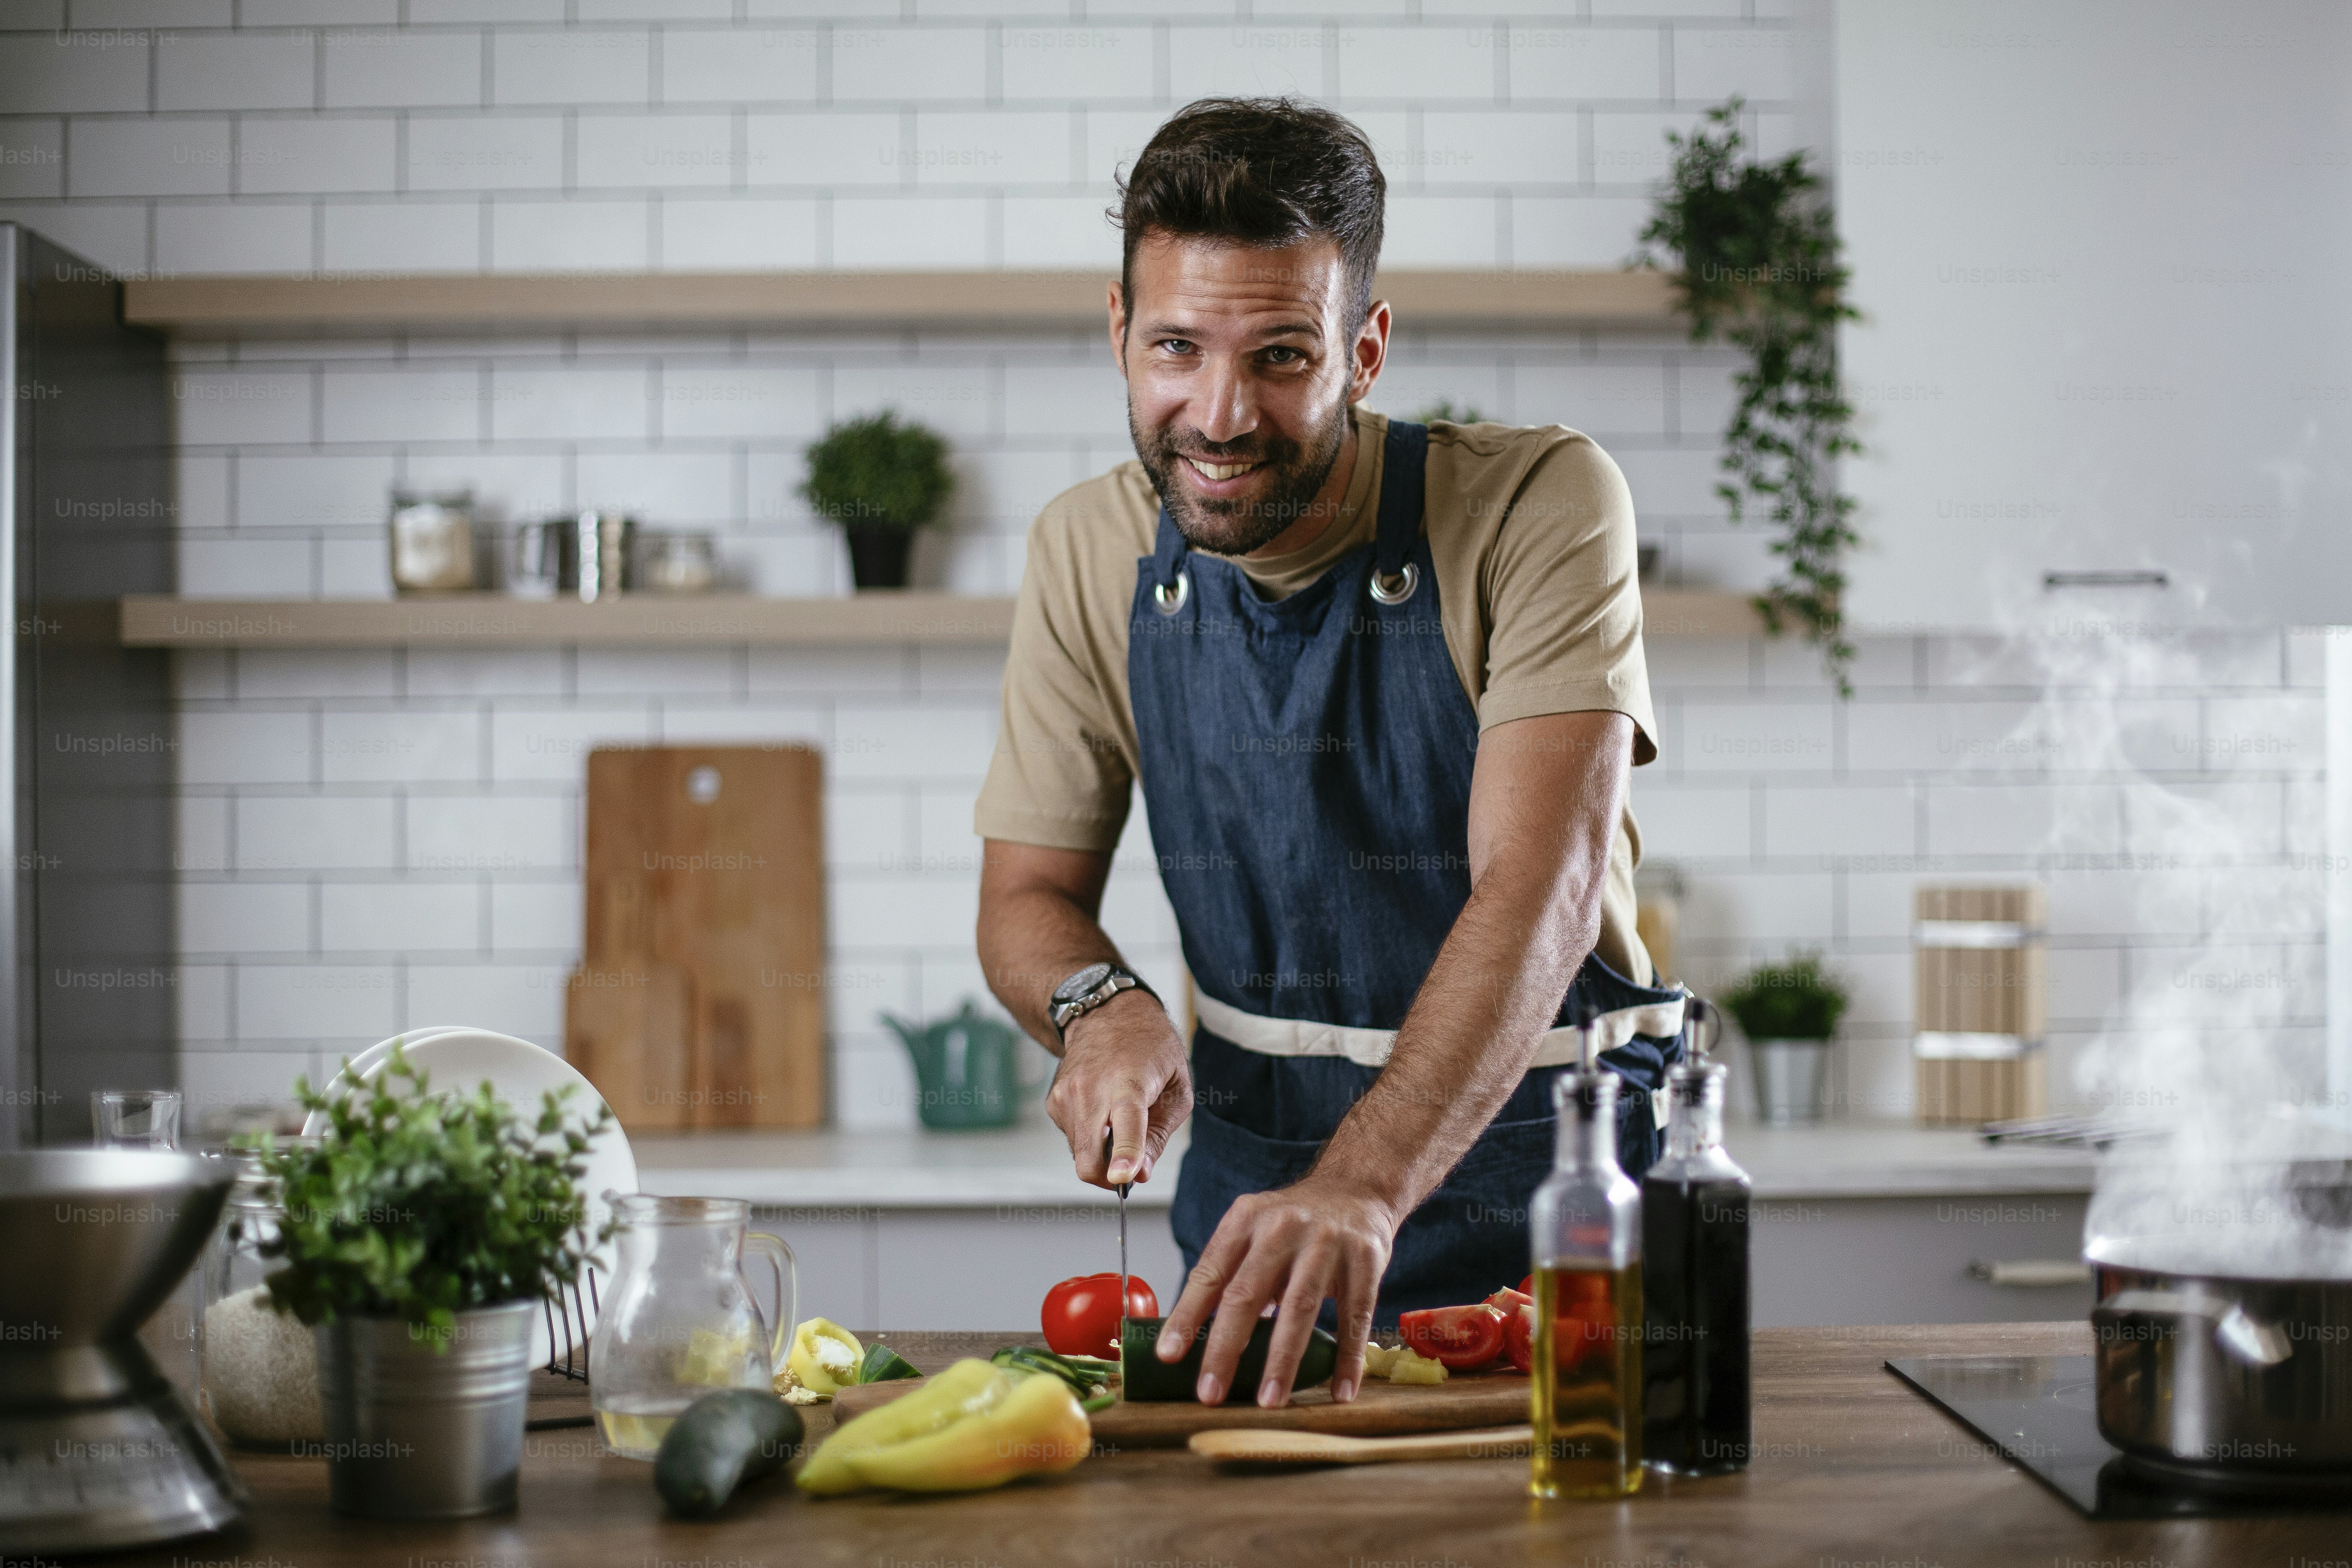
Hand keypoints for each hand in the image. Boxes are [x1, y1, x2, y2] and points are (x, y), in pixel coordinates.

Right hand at [1045, 988, 1190, 1189]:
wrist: (1107, 1015)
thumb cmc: (1151, 1050)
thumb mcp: (1175, 1089)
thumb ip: (1159, 1136)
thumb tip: (1141, 1175)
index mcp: (1129, 1083)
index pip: (1125, 1124)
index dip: (1124, 1155)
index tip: (1122, 1179)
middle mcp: (1091, 1089)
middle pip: (1090, 1158)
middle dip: (1109, 1177)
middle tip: (1130, 1169)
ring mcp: (1066, 1095)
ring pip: (1080, 1156)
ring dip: (1101, 1153)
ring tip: (1118, 1120)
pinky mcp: (1053, 1102)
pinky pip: (1073, 1140)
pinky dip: (1089, 1138)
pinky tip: (1101, 1110)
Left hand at [1155, 1171, 1394, 1407]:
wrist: (1355, 1189)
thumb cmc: (1294, 1222)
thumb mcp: (1254, 1229)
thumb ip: (1228, 1273)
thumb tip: (1190, 1334)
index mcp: (1246, 1220)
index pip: (1209, 1273)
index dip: (1187, 1316)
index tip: (1168, 1355)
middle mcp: (1283, 1227)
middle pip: (1247, 1294)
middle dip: (1225, 1348)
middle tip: (1210, 1393)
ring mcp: (1326, 1243)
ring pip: (1299, 1309)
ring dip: (1282, 1361)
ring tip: (1269, 1400)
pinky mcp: (1365, 1261)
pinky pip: (1354, 1317)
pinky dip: (1347, 1359)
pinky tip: (1340, 1391)